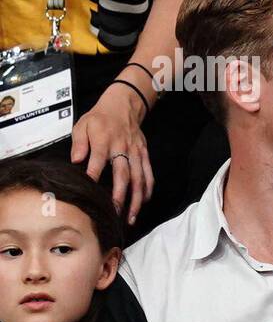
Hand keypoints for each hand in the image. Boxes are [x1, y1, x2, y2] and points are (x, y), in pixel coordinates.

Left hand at [70, 84, 152, 224]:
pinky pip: (148, 174)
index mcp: (104, 140)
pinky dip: (148, 189)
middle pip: (123, 174)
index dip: (94, 177)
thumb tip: (76, 160)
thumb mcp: (82, 125)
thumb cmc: (100, 118)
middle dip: (120, 196)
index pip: (98, 161)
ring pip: (139, 178)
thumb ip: (79, 143)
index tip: (91, 194)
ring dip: (137, 199)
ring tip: (132, 216)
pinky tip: (144, 202)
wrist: (124, 105)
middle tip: (115, 213)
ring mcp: (136, 152)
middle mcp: (122, 148)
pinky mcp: (145, 154)